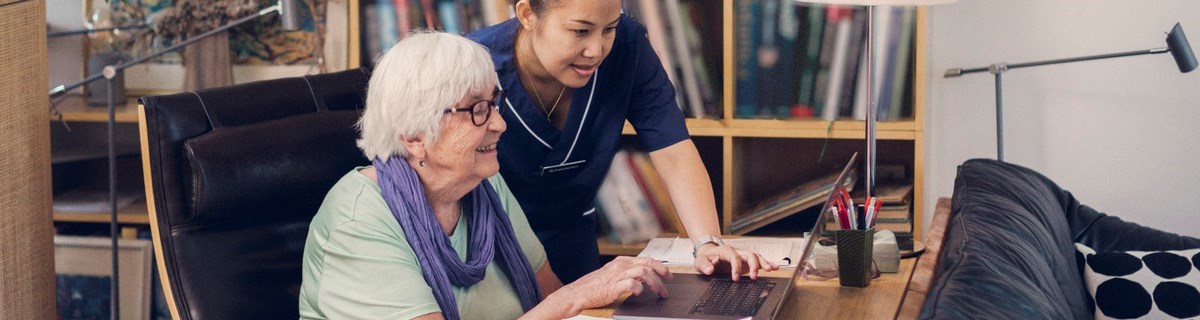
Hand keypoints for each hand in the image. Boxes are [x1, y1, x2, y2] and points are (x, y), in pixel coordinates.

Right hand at [548, 256, 671, 315]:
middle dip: (662, 273)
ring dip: (654, 283)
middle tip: (668, 283)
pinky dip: (638, 287)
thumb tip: (645, 278)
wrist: (576, 294)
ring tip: (658, 292)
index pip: (646, 259)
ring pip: (643, 273)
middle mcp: (620, 266)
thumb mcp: (612, 275)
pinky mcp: (612, 287)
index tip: (668, 275)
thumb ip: (627, 273)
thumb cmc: (594, 286)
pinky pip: (630, 284)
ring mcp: (616, 276)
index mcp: (621, 262)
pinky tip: (640, 293)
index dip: (660, 266)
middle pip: (647, 264)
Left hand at [693, 243, 779, 279]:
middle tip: (754, 277)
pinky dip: (767, 263)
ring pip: (756, 256)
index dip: (736, 267)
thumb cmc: (705, 258)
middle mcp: (737, 252)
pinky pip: (759, 261)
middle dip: (754, 265)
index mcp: (726, 251)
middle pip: (749, 255)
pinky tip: (775, 267)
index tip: (735, 278)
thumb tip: (710, 269)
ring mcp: (743, 256)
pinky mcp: (747, 262)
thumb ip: (704, 265)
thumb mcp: (700, 261)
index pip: (734, 257)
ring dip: (764, 263)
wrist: (708, 254)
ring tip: (771, 269)